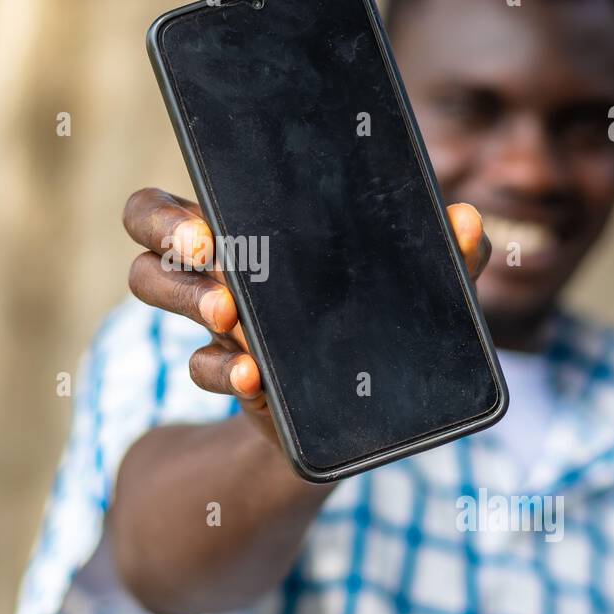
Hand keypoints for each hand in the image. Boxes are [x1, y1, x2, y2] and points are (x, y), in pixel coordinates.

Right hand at [123, 187, 491, 446]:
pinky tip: (252, 378)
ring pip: (155, 293)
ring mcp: (213, 325)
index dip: (168, 215)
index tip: (208, 231)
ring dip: (187, 301)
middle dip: (167, 244)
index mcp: (241, 228)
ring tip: (230, 318)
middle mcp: (211, 271)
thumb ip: (441, 252)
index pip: (167, 206)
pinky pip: (200, 367)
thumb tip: (467, 222)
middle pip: (146, 246)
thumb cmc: (372, 315)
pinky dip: (222, 371)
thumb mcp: (407, 282)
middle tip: (212, 258)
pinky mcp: (228, 372)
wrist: (358, 407)